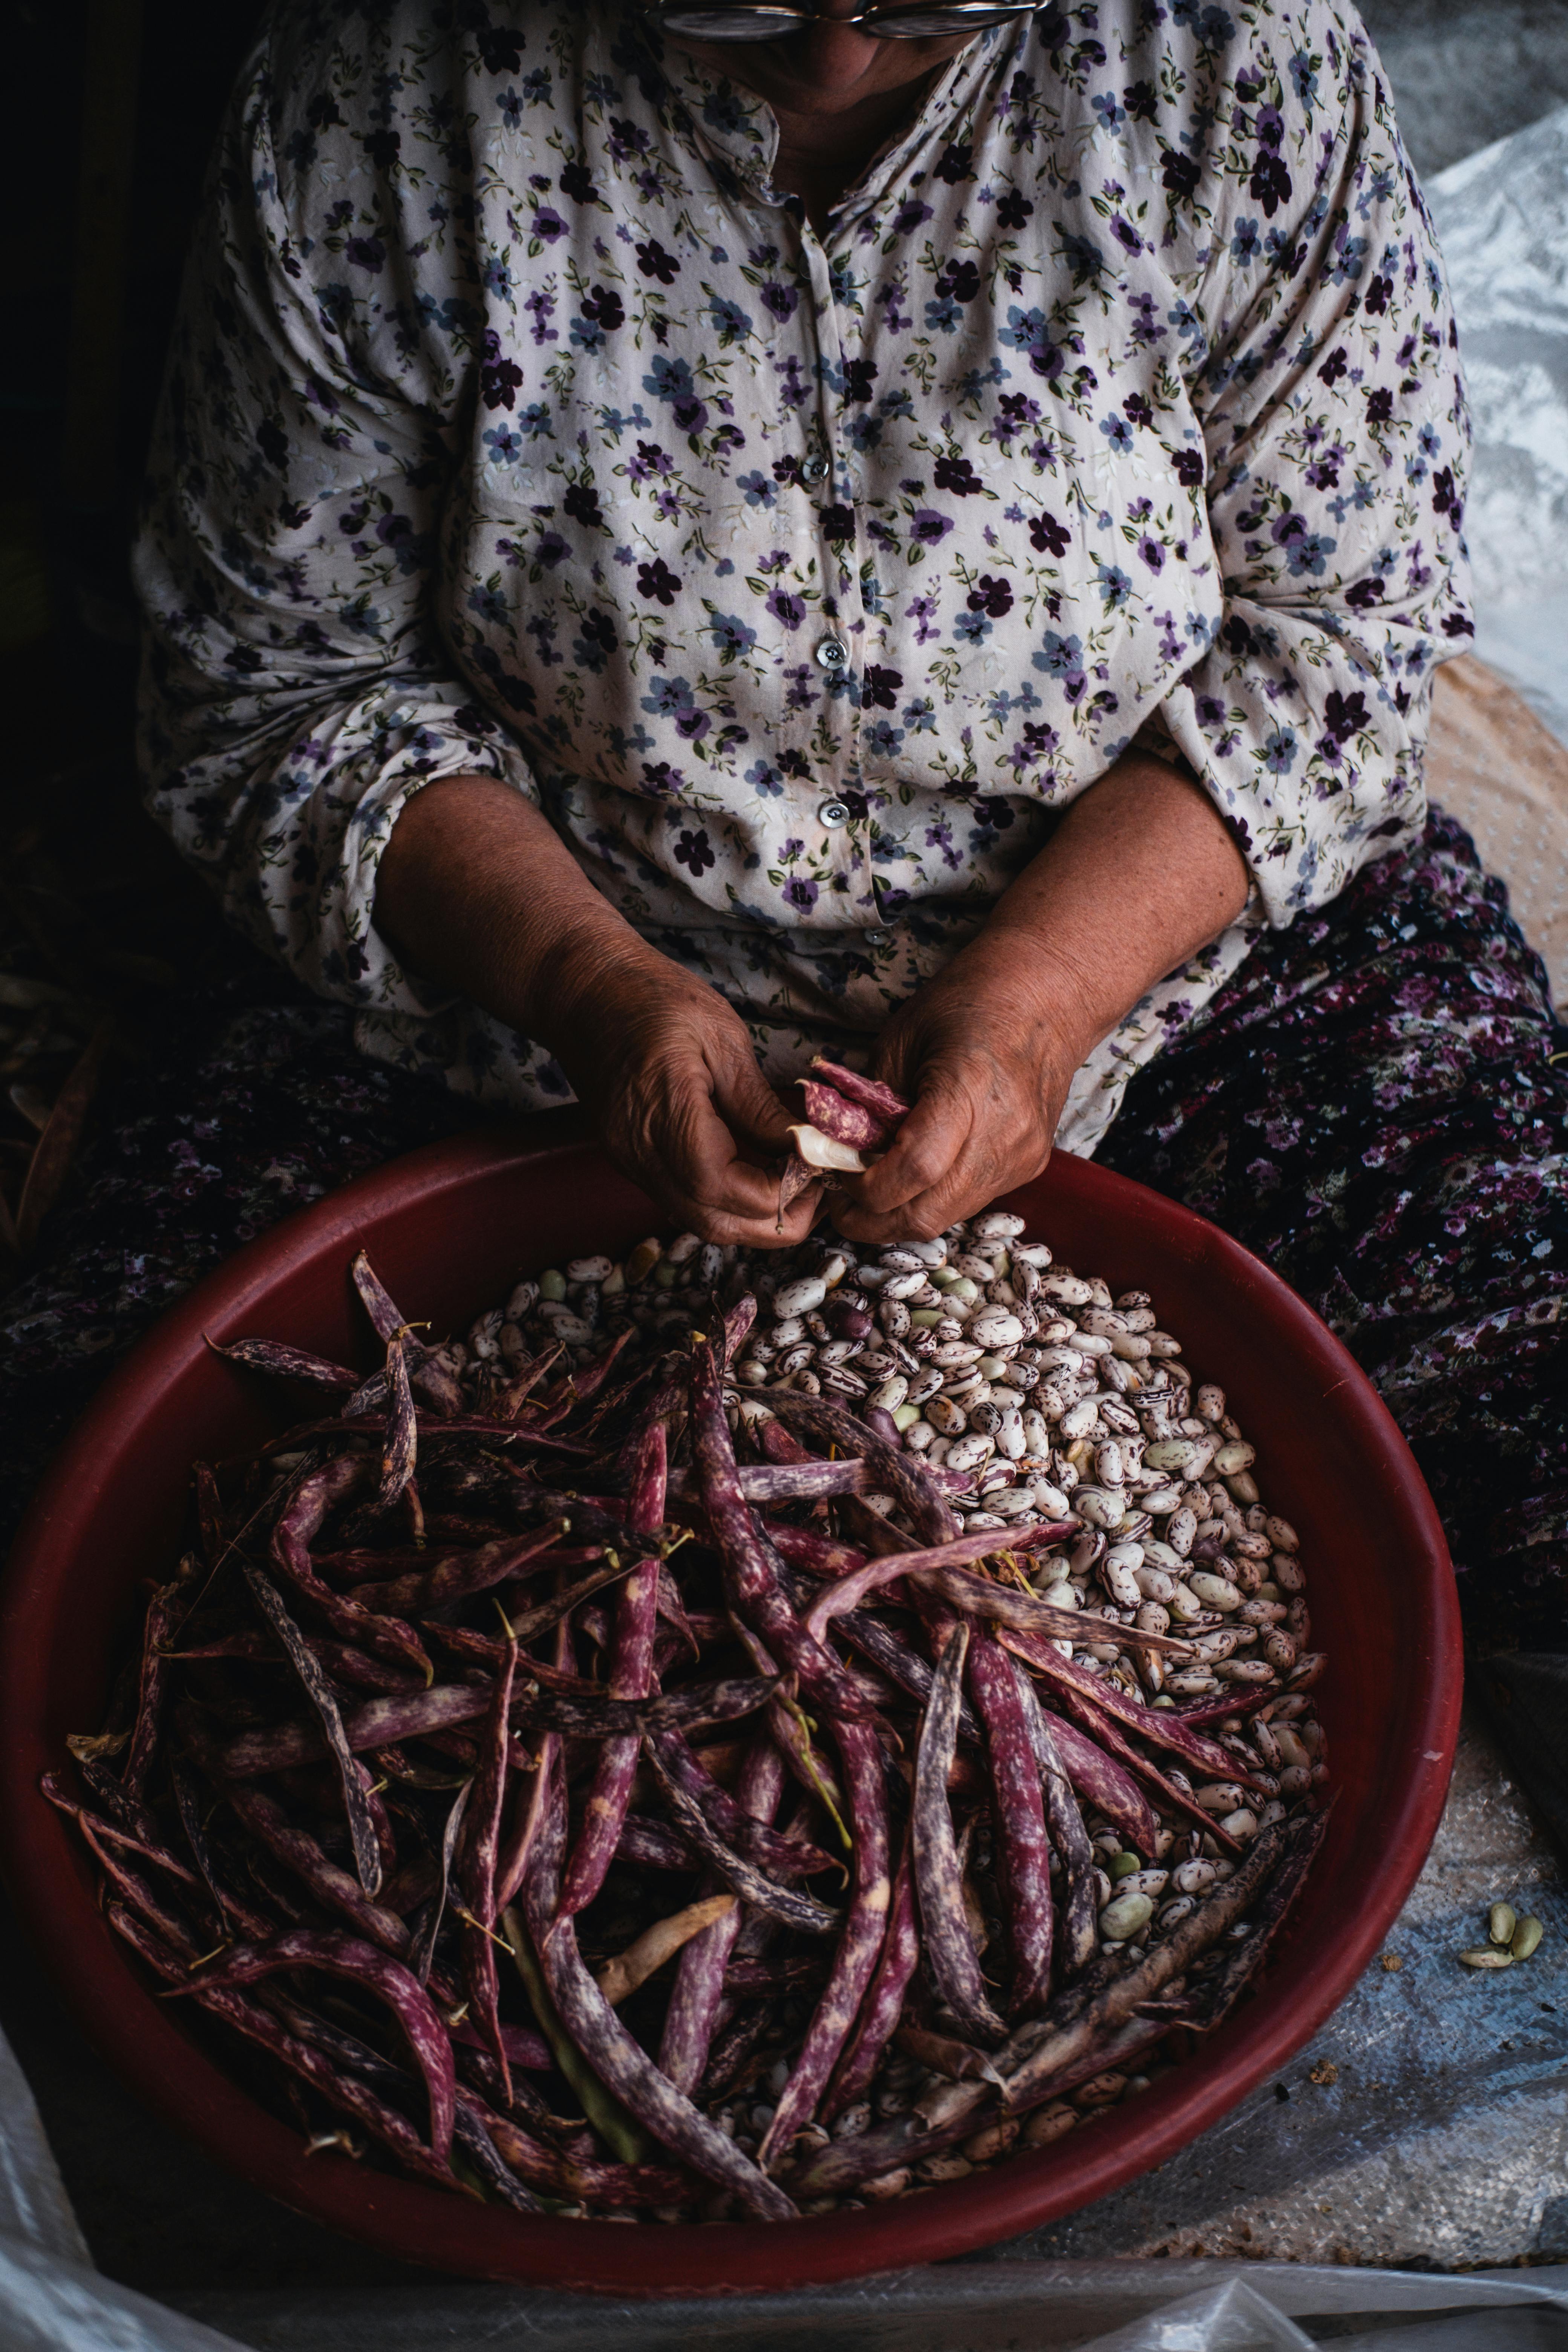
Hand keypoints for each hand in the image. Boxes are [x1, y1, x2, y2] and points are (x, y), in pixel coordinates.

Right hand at [375, 775, 818, 1246]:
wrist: (582, 993)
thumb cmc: (652, 999)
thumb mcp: (721, 1038)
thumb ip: (759, 1105)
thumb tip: (807, 1150)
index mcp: (663, 1112)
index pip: (723, 1185)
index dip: (780, 1191)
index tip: (819, 1168)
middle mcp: (640, 1152)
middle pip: (713, 1221)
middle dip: (775, 1220)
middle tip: (817, 1190)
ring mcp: (632, 1162)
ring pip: (698, 1220)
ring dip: (752, 1217)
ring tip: (793, 1184)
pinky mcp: (632, 1161)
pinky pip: (683, 1201)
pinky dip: (726, 1201)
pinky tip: (756, 1173)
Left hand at [830, 942, 1081, 1244]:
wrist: (1046, 999)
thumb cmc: (968, 1004)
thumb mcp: (900, 1041)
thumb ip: (869, 1104)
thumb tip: (838, 1156)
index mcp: (968, 1091)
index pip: (914, 1171)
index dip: (866, 1189)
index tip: (838, 1177)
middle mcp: (1003, 1135)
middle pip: (927, 1214)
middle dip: (873, 1222)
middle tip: (841, 1204)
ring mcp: (1021, 1157)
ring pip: (948, 1217)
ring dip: (901, 1214)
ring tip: (873, 1189)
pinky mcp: (1030, 1167)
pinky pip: (969, 1200)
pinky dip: (933, 1198)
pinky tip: (915, 1176)